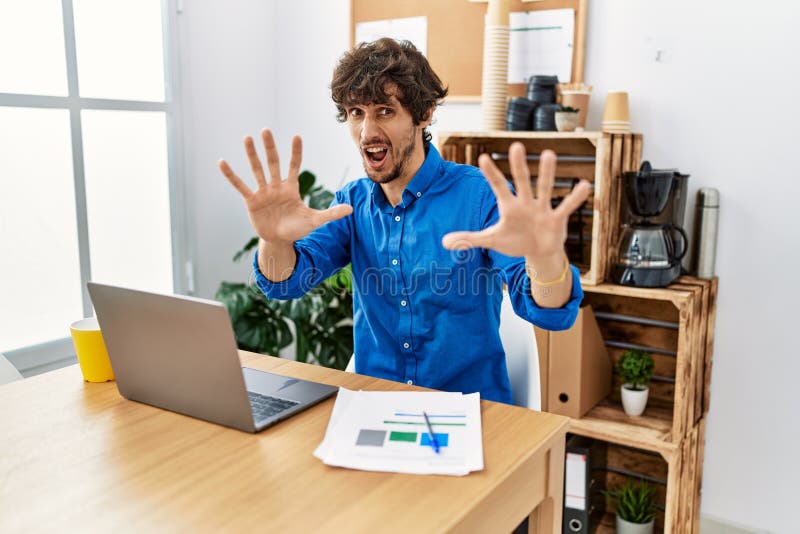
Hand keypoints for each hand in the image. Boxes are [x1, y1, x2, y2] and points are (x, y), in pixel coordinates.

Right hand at [218, 129, 352, 244]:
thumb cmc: (297, 228)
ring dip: (251, 155)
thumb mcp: (315, 221)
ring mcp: (263, 192)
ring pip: (257, 170)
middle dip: (270, 147)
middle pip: (273, 163)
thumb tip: (351, 209)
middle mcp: (276, 186)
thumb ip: (331, 214)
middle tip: (266, 130)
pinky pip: (240, 186)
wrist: (279, 241)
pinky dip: (231, 175)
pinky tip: (222, 162)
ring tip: (247, 138)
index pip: (294, 166)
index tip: (296, 136)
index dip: (296, 152)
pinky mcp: (251, 201)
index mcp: (291, 188)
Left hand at [441, 143, 590, 262]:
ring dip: (547, 173)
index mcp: (509, 206)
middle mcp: (525, 202)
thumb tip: (443, 243)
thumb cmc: (514, 241)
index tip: (482, 158)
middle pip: (521, 181)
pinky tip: (584, 185)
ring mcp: (542, 209)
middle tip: (516, 145)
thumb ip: (468, 239)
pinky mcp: (557, 219)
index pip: (497, 187)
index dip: (491, 175)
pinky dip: (575, 198)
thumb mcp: (491, 240)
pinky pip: (567, 206)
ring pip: (544, 188)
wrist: (538, 252)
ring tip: (549, 154)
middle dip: (518, 166)